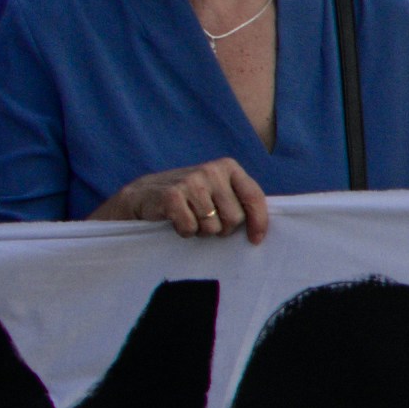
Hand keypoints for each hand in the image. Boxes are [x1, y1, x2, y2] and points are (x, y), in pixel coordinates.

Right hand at [102, 159, 270, 240]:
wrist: (143, 196)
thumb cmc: (188, 199)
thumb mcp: (217, 192)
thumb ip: (239, 200)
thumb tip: (266, 227)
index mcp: (228, 167)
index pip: (254, 197)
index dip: (258, 222)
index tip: (255, 241)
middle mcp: (212, 170)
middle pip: (234, 218)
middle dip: (222, 229)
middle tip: (206, 222)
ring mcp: (191, 181)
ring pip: (212, 227)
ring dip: (201, 231)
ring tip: (190, 219)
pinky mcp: (172, 195)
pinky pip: (191, 229)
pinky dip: (184, 232)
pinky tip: (175, 221)